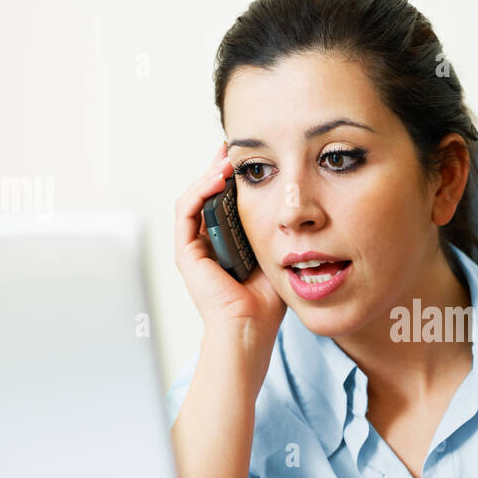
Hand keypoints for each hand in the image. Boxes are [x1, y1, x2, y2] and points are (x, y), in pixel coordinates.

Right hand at [174, 142, 286, 339]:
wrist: (251, 328)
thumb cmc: (266, 303)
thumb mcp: (275, 256)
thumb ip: (276, 232)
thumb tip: (292, 206)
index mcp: (225, 244)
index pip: (223, 202)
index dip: (232, 179)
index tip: (248, 160)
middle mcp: (205, 244)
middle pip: (205, 195)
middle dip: (218, 169)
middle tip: (232, 148)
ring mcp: (192, 248)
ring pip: (194, 198)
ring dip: (208, 175)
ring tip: (227, 159)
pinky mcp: (185, 253)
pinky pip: (187, 212)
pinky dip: (199, 191)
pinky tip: (217, 178)